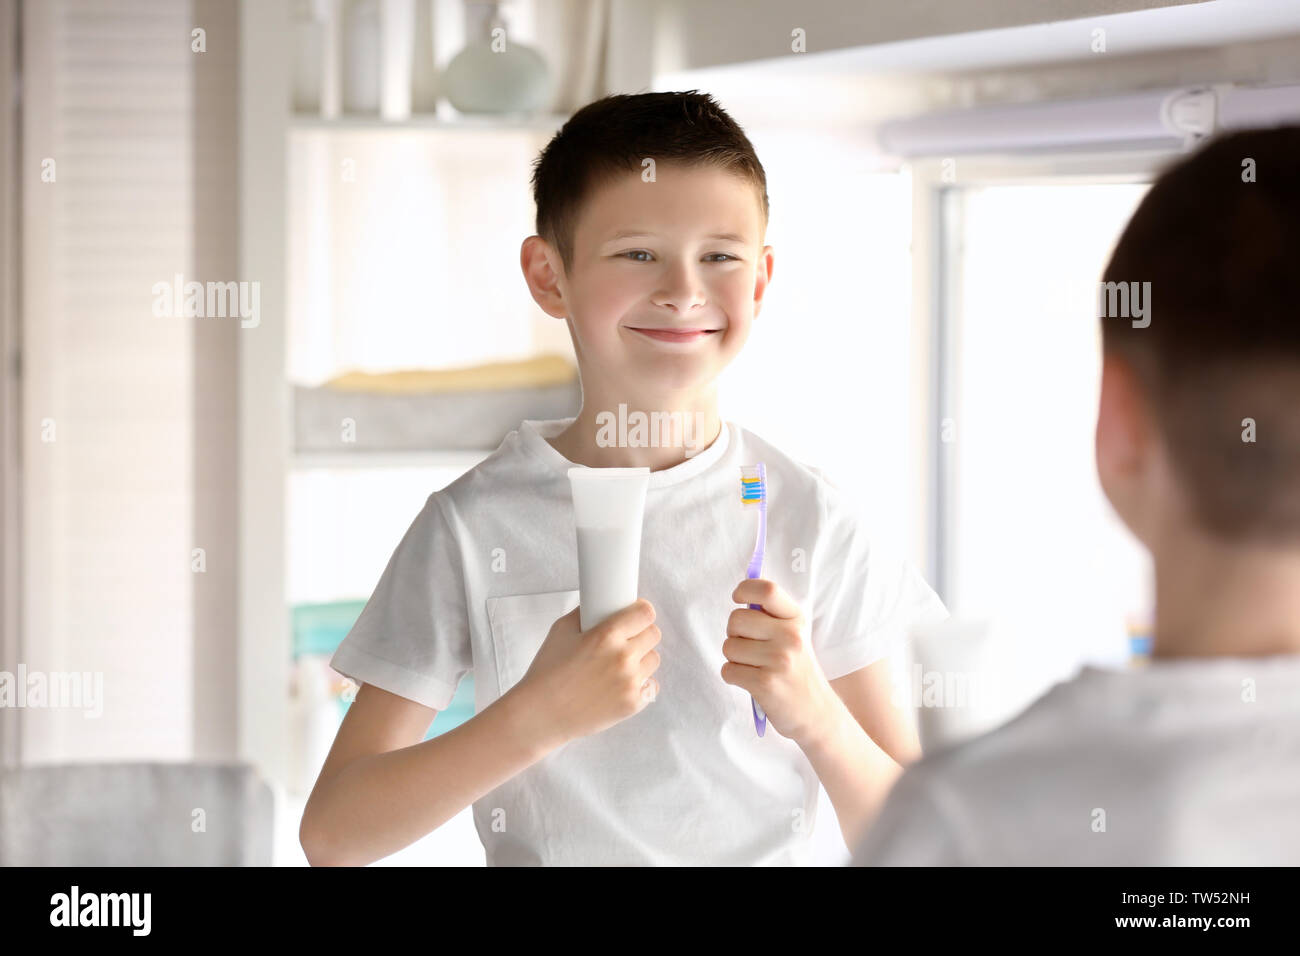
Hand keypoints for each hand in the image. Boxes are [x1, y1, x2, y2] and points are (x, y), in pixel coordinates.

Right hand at [517, 599, 660, 744]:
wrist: (540, 715)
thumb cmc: (546, 673)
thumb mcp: (560, 631)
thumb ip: (583, 614)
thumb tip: (598, 605)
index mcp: (606, 636)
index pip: (645, 613)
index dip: (642, 611)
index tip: (637, 614)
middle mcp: (622, 658)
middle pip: (654, 634)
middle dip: (642, 633)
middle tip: (628, 638)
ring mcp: (630, 682)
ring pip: (654, 659)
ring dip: (642, 658)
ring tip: (623, 663)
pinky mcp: (633, 704)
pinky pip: (651, 685)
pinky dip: (641, 683)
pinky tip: (623, 682)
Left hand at [721, 579, 835, 744]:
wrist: (817, 713)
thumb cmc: (797, 671)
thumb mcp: (795, 637)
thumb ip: (771, 617)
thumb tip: (740, 597)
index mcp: (796, 620)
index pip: (767, 590)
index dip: (745, 589)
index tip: (738, 599)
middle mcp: (790, 636)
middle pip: (736, 619)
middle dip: (734, 634)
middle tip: (749, 648)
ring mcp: (778, 660)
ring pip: (728, 647)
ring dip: (734, 658)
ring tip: (754, 667)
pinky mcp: (765, 683)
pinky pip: (728, 670)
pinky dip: (733, 676)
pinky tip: (751, 682)